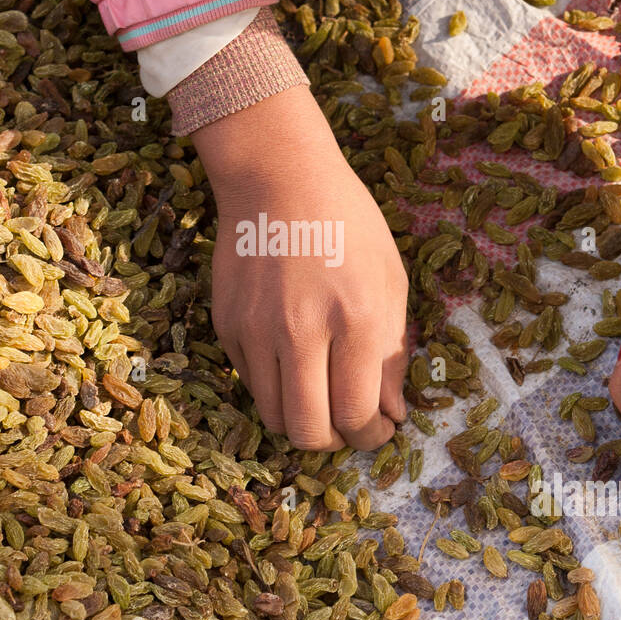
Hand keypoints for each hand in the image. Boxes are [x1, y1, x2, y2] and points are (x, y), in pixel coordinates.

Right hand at [191, 84, 407, 450]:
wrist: (277, 177)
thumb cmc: (347, 225)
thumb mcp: (391, 283)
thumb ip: (393, 355)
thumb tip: (390, 414)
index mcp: (356, 321)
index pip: (357, 416)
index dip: (371, 437)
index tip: (378, 429)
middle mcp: (302, 332)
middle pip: (309, 433)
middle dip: (335, 441)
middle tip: (348, 424)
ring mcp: (257, 332)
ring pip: (274, 418)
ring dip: (301, 421)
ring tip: (320, 398)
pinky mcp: (227, 328)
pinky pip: (251, 385)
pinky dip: (276, 388)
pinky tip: (293, 360)